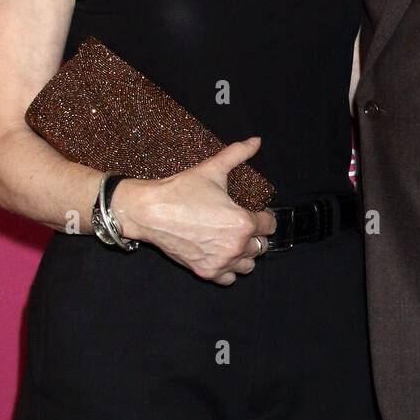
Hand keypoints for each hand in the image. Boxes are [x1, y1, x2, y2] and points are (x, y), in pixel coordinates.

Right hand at [110, 136, 276, 286]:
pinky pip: (228, 278)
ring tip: (234, 240)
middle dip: (255, 234)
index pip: (269, 225)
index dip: (264, 216)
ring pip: (248, 265)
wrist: (150, 211)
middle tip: (242, 224)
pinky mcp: (205, 271)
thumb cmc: (181, 190)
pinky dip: (228, 269)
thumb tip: (256, 141)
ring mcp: (220, 262)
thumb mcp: (213, 168)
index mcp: (242, 222)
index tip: (257, 212)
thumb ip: (238, 154)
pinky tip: (221, 254)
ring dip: (245, 254)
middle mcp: (235, 246)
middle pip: (261, 246)